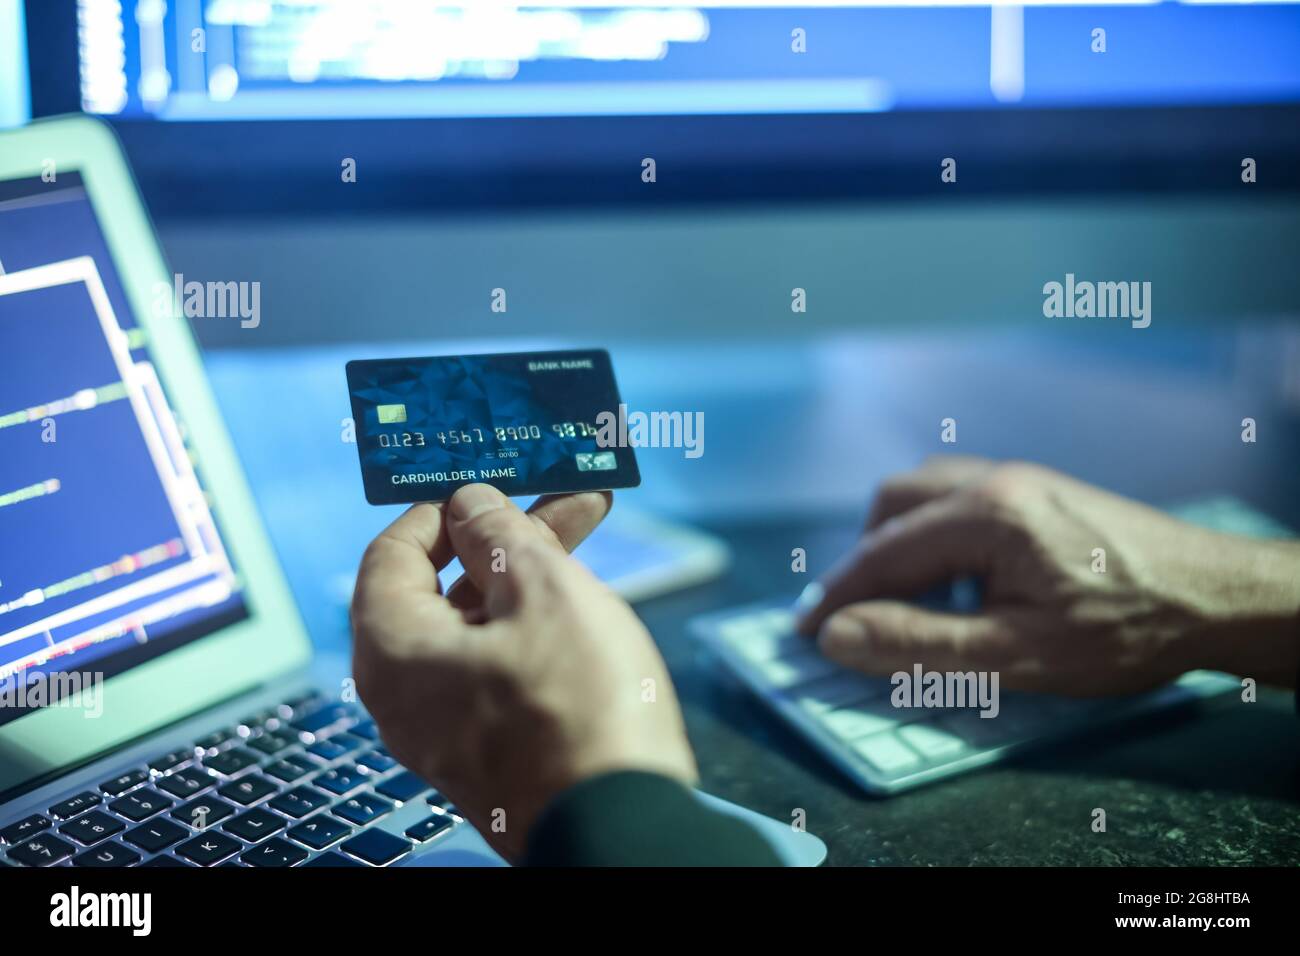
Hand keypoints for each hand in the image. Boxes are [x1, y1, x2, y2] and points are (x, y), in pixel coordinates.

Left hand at [350, 484, 696, 860]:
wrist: (623, 826)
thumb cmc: (580, 708)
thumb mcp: (545, 589)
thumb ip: (500, 533)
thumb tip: (471, 504)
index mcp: (394, 649)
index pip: (392, 552)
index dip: (442, 507)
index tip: (490, 481)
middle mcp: (405, 694)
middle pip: (442, 588)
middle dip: (504, 536)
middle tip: (562, 500)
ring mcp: (446, 729)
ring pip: (477, 628)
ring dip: (527, 576)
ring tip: (588, 536)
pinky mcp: (488, 752)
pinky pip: (495, 670)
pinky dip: (531, 627)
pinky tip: (582, 602)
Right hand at [797, 456, 1299, 695]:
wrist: (1219, 597)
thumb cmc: (1123, 630)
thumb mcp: (1015, 653)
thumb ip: (919, 644)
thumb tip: (836, 635)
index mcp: (984, 513)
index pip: (883, 552)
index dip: (838, 595)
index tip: (805, 632)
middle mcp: (996, 479)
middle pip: (895, 503)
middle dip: (865, 559)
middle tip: (856, 616)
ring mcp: (1022, 480)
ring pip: (927, 493)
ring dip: (899, 541)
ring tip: (903, 599)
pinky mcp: (1043, 492)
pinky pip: (962, 498)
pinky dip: (935, 534)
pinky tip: (959, 578)